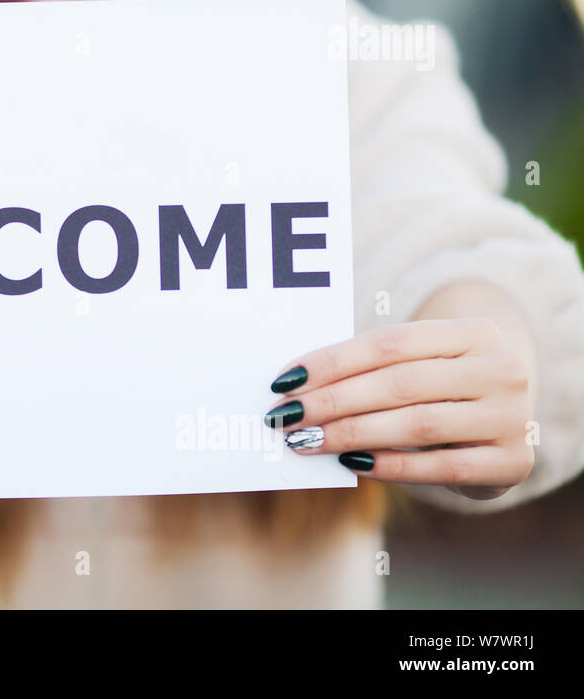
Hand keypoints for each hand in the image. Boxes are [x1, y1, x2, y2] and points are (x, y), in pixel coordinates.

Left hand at [266, 317, 533, 500]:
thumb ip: (372, 369)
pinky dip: (392, 466)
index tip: (284, 380)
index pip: (391, 342)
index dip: (333, 361)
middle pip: (399, 384)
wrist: (506, 424)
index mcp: (474, 332)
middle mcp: (502, 369)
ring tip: (306, 440)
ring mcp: (513, 417)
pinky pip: (442, 467)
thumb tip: (296, 386)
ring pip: (417, 425)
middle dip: (333, 401)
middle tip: (285, 416)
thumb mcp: (420, 364)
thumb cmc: (440, 387)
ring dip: (351, 434)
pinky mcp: (513, 462)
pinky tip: (353, 464)